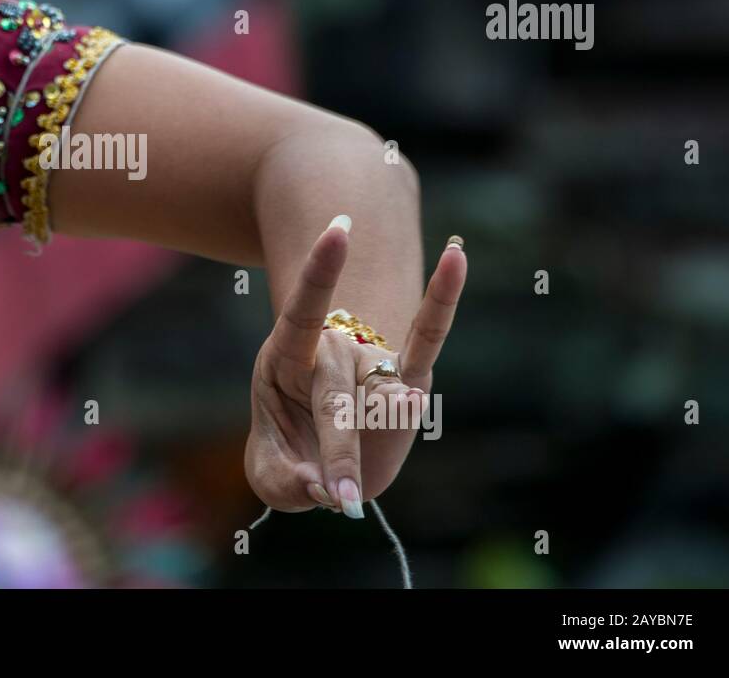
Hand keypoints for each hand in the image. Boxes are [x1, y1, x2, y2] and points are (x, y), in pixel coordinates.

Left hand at [244, 218, 466, 517]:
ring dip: (366, 454)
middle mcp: (331, 349)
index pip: (302, 309)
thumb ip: (285, 481)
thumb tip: (325, 486)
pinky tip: (458, 256)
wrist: (321, 461)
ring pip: (381, 400)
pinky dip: (443, 300)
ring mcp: (372, 362)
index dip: (319, 272)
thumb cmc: (290, 455)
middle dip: (338, 451)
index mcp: (286, 356)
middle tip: (340, 498)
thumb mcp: (270, 475)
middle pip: (340, 391)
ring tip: (348, 495)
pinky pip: (428, 337)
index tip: (340, 229)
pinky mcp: (409, 380)